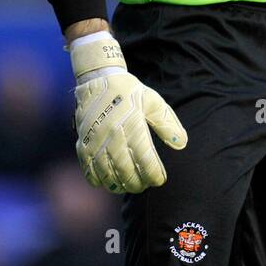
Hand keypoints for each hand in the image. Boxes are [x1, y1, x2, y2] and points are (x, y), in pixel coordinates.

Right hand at [68, 31, 185, 193]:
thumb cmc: (130, 92)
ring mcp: (96, 141)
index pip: (146, 161)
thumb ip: (167, 124)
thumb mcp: (153, 102)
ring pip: (107, 174)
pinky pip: (88, 169)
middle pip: (126, 172)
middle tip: (144, 185)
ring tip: (128, 185)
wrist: (98, 79)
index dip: (154, 175)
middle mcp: (113, 136)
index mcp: (133, 126)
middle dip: (138, 184)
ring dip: (119, 185)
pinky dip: (97, 180)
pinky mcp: (83, 142)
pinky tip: (107, 181)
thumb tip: (182, 144)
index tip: (159, 179)